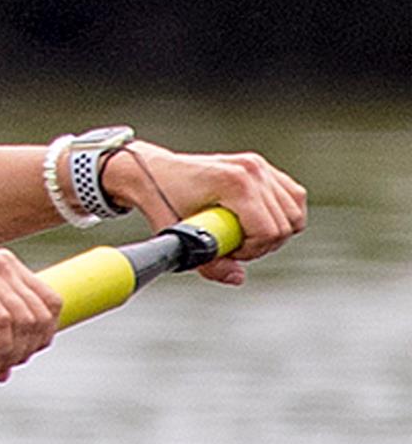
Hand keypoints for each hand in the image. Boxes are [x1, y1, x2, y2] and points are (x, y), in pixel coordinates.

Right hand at [0, 250, 62, 381]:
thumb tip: (19, 350)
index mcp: (4, 264)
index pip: (50, 300)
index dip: (46, 333)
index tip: (27, 353)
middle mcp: (0, 264)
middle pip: (42, 314)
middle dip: (32, 347)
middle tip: (8, 366)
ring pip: (26, 321)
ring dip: (17, 353)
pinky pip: (4, 324)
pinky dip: (3, 349)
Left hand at [101, 142, 306, 284]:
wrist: (150, 173)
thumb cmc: (161, 199)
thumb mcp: (179, 236)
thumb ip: (209, 263)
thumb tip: (236, 277)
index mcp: (234, 183)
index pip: (269, 231)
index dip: (251, 251)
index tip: (229, 251)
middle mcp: (251, 170)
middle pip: (285, 225)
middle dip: (261, 244)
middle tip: (233, 245)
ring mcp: (258, 165)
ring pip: (294, 212)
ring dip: (273, 231)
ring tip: (243, 233)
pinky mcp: (261, 166)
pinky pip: (292, 197)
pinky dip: (281, 215)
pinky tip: (256, 221)